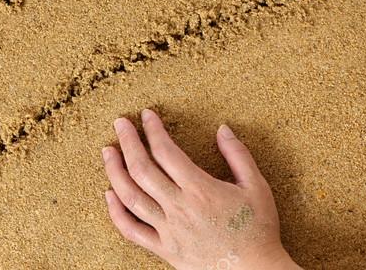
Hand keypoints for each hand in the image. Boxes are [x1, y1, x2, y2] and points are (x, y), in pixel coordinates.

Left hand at [102, 109, 300, 269]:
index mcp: (200, 189)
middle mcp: (179, 208)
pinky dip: (116, 212)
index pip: (166, 152)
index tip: (147, 115)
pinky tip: (109, 194)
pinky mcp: (164, 250)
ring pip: (131, 197)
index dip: (153, 130)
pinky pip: (132, 231)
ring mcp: (168, 231)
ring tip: (108, 152)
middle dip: (128, 142)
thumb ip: (238, 155)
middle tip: (120, 124)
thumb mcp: (256, 186)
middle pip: (142, 169)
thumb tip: (222, 128)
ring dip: (115, 171)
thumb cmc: (258, 229)